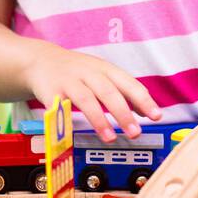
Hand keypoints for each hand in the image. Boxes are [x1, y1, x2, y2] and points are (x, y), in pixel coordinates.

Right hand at [23, 44, 161, 141]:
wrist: (41, 60)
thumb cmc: (77, 71)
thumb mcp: (102, 74)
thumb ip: (123, 91)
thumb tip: (146, 112)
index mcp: (105, 69)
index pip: (128, 83)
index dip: (143, 100)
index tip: (156, 116)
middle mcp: (88, 73)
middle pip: (108, 91)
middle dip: (123, 113)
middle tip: (135, 132)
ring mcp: (69, 81)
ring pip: (86, 99)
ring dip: (99, 119)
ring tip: (110, 137)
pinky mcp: (50, 92)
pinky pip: (61, 108)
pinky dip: (68, 120)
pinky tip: (75, 133)